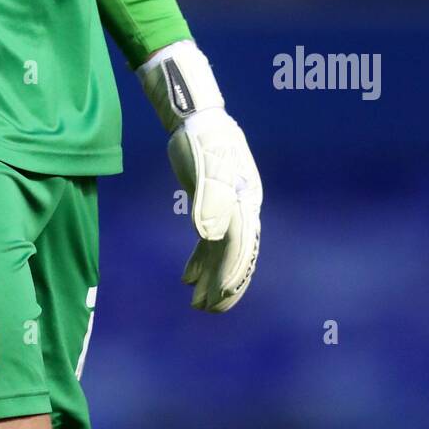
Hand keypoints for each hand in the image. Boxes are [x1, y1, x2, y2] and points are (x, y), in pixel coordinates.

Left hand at [137, 40, 261, 312]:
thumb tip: (208, 237)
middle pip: (236, 255)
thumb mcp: (204, 168)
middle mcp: (242, 209)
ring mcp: (230, 209)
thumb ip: (208, 201)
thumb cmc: (201, 140)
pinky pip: (211, 241)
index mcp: (244, 202)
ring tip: (195, 303)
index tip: (217, 298)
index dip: (229, 273)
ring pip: (223, 252)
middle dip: (223, 285)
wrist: (198, 118)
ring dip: (209, 277)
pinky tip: (185, 276)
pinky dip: (199, 260)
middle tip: (206, 310)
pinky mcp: (214, 206)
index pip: (238, 246)